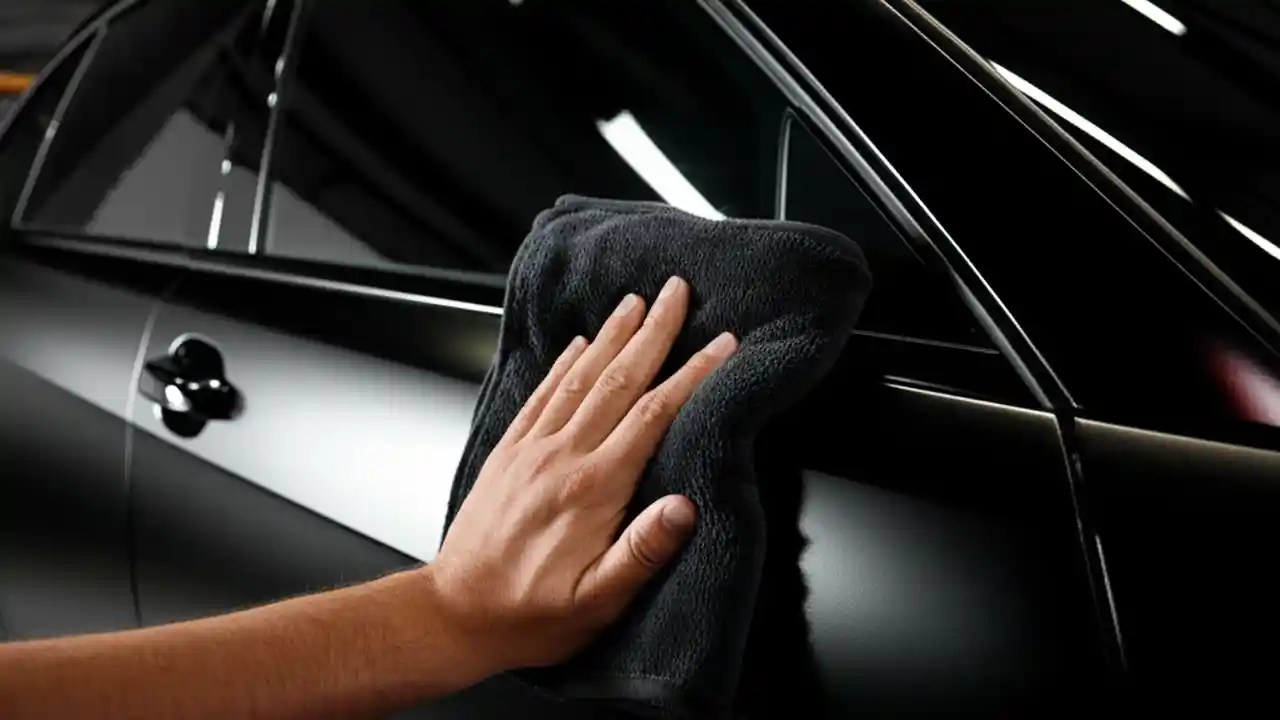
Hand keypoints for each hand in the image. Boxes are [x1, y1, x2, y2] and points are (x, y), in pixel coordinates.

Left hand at [428, 275, 736, 678]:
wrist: (455, 615)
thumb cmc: (529, 615)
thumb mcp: (596, 604)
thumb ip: (642, 552)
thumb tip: (685, 508)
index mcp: (592, 490)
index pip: (652, 416)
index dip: (691, 375)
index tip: (720, 344)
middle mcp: (561, 458)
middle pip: (618, 380)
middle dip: (653, 331)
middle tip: (676, 291)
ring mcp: (531, 451)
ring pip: (580, 378)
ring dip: (611, 335)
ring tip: (634, 302)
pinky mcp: (508, 454)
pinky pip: (540, 395)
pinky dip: (562, 364)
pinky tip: (578, 344)